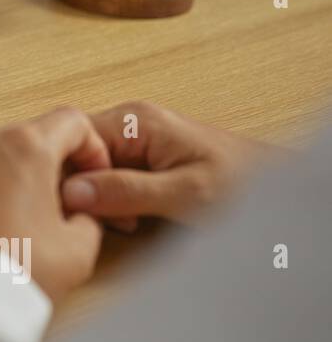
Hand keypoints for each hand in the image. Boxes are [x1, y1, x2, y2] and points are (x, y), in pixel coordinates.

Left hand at [0, 107, 110, 300]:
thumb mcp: (78, 248)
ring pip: (10, 154)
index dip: (95, 150)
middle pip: (39, 135)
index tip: (99, 181)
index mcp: (25, 145)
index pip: (73, 121)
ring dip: (32, 177)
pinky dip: (4, 188)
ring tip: (45, 220)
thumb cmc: (10, 269)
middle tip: (77, 204)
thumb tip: (84, 214)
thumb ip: (91, 218)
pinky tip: (13, 226)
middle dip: (63, 166)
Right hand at [62, 101, 276, 223]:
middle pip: (76, 153)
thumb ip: (124, 191)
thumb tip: (70, 191)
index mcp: (135, 120)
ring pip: (90, 168)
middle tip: (106, 218)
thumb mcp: (182, 194)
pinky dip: (112, 201)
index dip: (64, 173)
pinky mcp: (142, 160)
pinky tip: (129, 219)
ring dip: (97, 198)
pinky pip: (107, 177)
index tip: (75, 206)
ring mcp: (135, 140)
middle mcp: (130, 123)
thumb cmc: (243, 186)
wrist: (277, 191)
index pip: (70, 137)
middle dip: (82, 189)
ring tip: (124, 221)